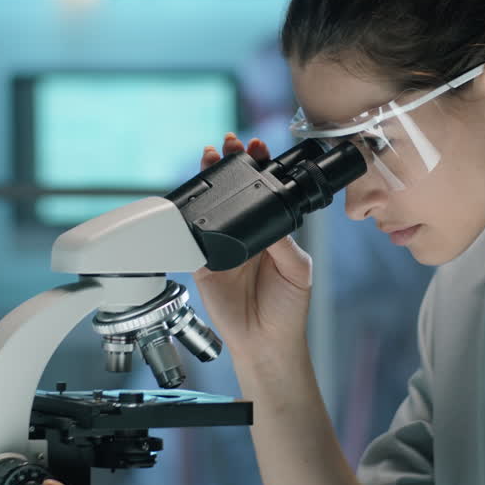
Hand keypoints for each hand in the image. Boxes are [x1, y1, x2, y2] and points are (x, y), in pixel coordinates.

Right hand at [192, 133, 313, 362]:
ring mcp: (222, 248)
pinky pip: (190, 237)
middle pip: (234, 194)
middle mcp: (244, 236)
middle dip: (231, 165)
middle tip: (230, 143)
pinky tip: (190, 199)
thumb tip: (267, 217)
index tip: (258, 148)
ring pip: (211, 208)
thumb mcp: (297, 269)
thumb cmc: (288, 308)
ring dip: (209, 181)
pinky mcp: (202, 264)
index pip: (262, 193)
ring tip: (209, 156)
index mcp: (269, 233)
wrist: (266, 341)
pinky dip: (187, 217)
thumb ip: (283, 242)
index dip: (259, 169)